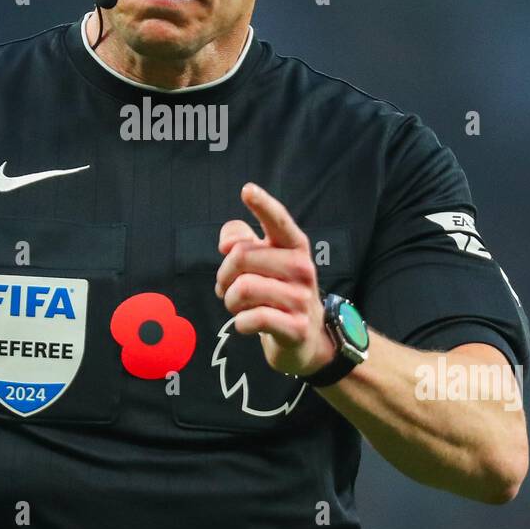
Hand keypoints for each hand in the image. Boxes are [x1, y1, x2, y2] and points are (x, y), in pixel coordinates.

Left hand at [215, 182, 334, 377]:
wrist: (305, 338)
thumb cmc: (276, 291)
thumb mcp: (262, 261)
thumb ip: (240, 239)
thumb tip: (227, 244)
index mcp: (293, 246)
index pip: (278, 221)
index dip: (262, 204)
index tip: (247, 190)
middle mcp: (302, 268)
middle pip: (241, 257)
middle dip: (224, 274)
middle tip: (226, 287)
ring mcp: (301, 299)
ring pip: (242, 288)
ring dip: (229, 300)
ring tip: (237, 305)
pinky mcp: (296, 327)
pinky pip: (250, 319)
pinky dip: (239, 323)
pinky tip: (246, 323)